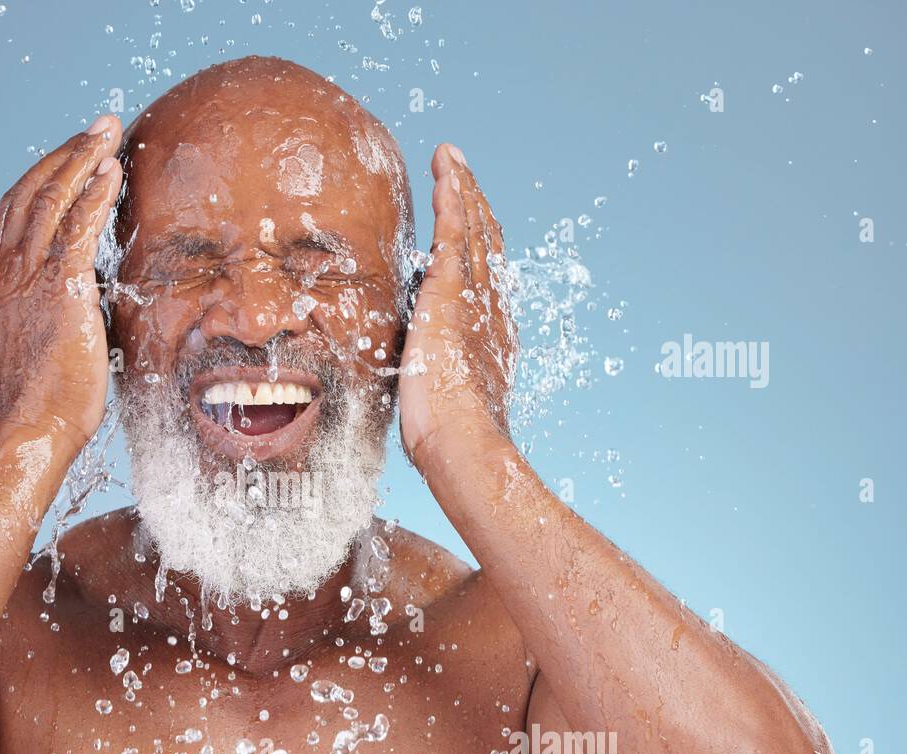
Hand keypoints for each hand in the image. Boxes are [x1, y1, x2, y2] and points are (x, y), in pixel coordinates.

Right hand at [0, 115, 122, 446]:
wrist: (32, 431)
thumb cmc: (43, 406)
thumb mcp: (35, 349)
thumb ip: (47, 316)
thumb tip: (77, 304)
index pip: (14, 214)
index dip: (42, 179)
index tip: (70, 158)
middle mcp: (2, 274)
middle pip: (28, 193)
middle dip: (64, 154)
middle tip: (94, 128)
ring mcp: (25, 279)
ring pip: (50, 198)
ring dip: (81, 159)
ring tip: (106, 133)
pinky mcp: (57, 289)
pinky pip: (75, 226)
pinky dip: (93, 192)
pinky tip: (111, 172)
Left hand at [399, 143, 516, 469]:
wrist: (462, 439)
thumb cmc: (447, 437)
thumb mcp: (439, 401)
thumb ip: (431, 383)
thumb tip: (415, 393)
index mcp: (487, 334)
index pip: (482, 279)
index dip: (475, 247)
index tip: (464, 224)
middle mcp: (491, 310)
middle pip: (486, 245)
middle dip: (473, 206)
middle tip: (459, 173)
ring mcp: (475, 298)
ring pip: (475, 230)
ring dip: (462, 190)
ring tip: (451, 160)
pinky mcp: (453, 292)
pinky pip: (456, 232)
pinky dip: (453, 197)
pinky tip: (446, 172)